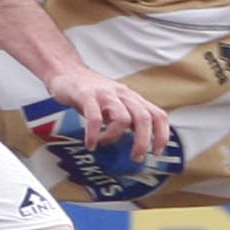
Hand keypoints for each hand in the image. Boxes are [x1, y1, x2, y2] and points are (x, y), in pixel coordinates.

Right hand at [44, 64, 168, 162]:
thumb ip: (128, 117)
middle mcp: (122, 95)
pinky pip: (94, 119)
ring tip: (104, 143)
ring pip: (123, 118)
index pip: (157, 115)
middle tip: (135, 158)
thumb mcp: (115, 103)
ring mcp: (105, 95)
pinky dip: (94, 135)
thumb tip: (140, 142)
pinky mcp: (86, 96)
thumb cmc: (91, 92)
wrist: (67, 71)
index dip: (162, 134)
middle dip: (142, 142)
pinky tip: (90, 144)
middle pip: (143, 118)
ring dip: (115, 137)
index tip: (157, 152)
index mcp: (132, 98)